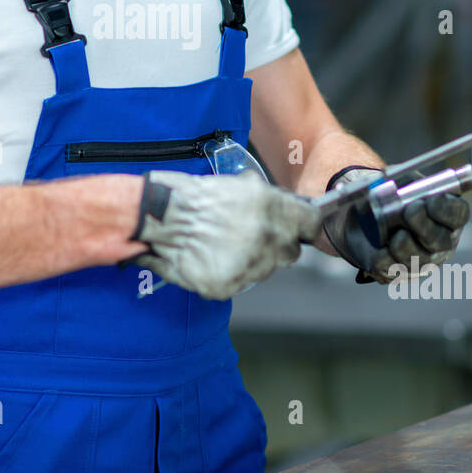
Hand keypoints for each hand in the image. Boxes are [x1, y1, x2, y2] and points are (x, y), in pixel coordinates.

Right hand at [127, 169, 322, 300]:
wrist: (160, 215)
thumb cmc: (196, 196)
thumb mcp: (242, 186)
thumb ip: (270, 203)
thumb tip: (285, 210)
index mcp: (274, 209)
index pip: (312, 224)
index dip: (305, 227)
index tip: (300, 228)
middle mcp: (267, 238)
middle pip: (290, 252)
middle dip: (275, 246)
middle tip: (250, 236)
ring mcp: (249, 266)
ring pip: (264, 270)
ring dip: (251, 261)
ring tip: (223, 245)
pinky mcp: (227, 286)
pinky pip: (239, 284)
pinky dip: (227, 274)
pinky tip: (212, 258)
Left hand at [323, 167, 470, 283]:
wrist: (360, 216)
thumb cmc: (389, 195)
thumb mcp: (398, 180)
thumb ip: (403, 181)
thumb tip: (395, 184)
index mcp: (447, 215)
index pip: (459, 214)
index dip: (447, 209)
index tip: (432, 199)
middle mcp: (440, 241)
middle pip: (441, 240)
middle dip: (424, 225)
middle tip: (409, 210)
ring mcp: (421, 261)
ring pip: (417, 258)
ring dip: (403, 243)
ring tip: (392, 229)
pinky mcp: (397, 273)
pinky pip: (391, 268)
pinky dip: (383, 255)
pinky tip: (380, 245)